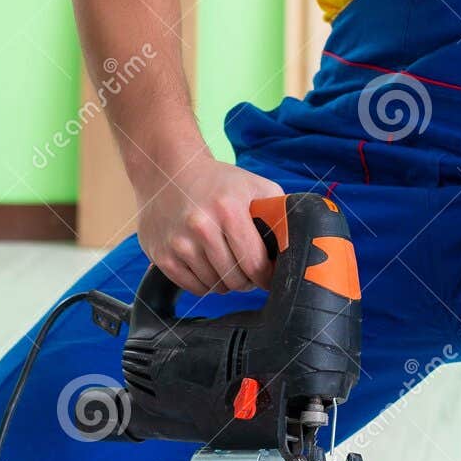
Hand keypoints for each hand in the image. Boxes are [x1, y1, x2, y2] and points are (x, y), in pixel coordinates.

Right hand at [134, 152, 283, 295]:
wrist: (170, 173)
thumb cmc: (219, 182)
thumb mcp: (255, 186)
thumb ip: (280, 212)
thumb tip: (298, 243)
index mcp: (228, 209)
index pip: (254, 263)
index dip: (267, 276)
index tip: (270, 276)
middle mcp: (201, 227)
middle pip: (235, 279)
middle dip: (248, 280)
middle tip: (250, 269)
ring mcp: (179, 243)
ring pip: (215, 286)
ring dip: (227, 282)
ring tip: (229, 263)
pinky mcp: (162, 256)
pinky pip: (193, 288)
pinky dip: (206, 284)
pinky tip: (209, 266)